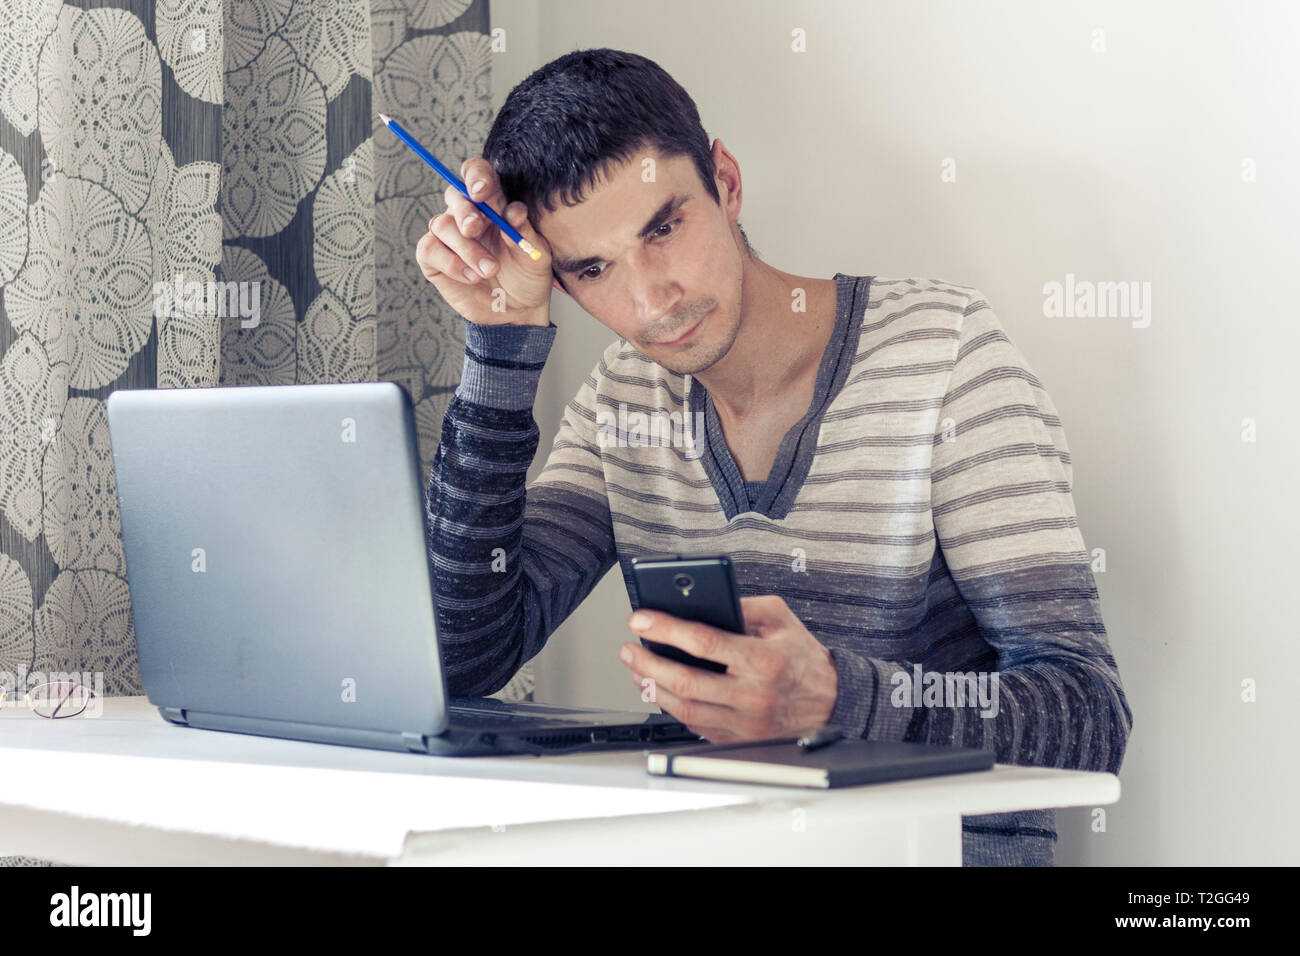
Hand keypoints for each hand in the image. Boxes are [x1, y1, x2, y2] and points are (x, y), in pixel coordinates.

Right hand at [414, 157, 563, 325]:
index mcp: (494, 205)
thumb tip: (513, 211)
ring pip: (442, 225)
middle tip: (475, 229)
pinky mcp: (434, 258)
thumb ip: (524, 231)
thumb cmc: (528, 276)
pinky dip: (452, 264)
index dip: (476, 175)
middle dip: (464, 211)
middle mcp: (469, 215)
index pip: (478, 175)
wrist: (518, 312)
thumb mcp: (536, 254)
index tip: (482, 191)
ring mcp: (449, 236)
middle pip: (454, 195)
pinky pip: (430, 249)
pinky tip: (472, 277)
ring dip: (466, 249)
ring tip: (489, 270)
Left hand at [620, 595, 838, 742]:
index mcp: (763, 660)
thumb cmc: (802, 657)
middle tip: (629, 648)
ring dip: (652, 687)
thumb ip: (744, 605)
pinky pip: (693, 724)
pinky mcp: (736, 738)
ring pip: (683, 708)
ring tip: (636, 668)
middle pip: (685, 681)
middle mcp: (752, 694)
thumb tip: (702, 599)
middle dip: (647, 663)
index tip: (640, 619)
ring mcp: (743, 721)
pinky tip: (659, 689)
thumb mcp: (781, 619)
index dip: (666, 629)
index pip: (703, 642)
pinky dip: (670, 706)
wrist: (830, 702)